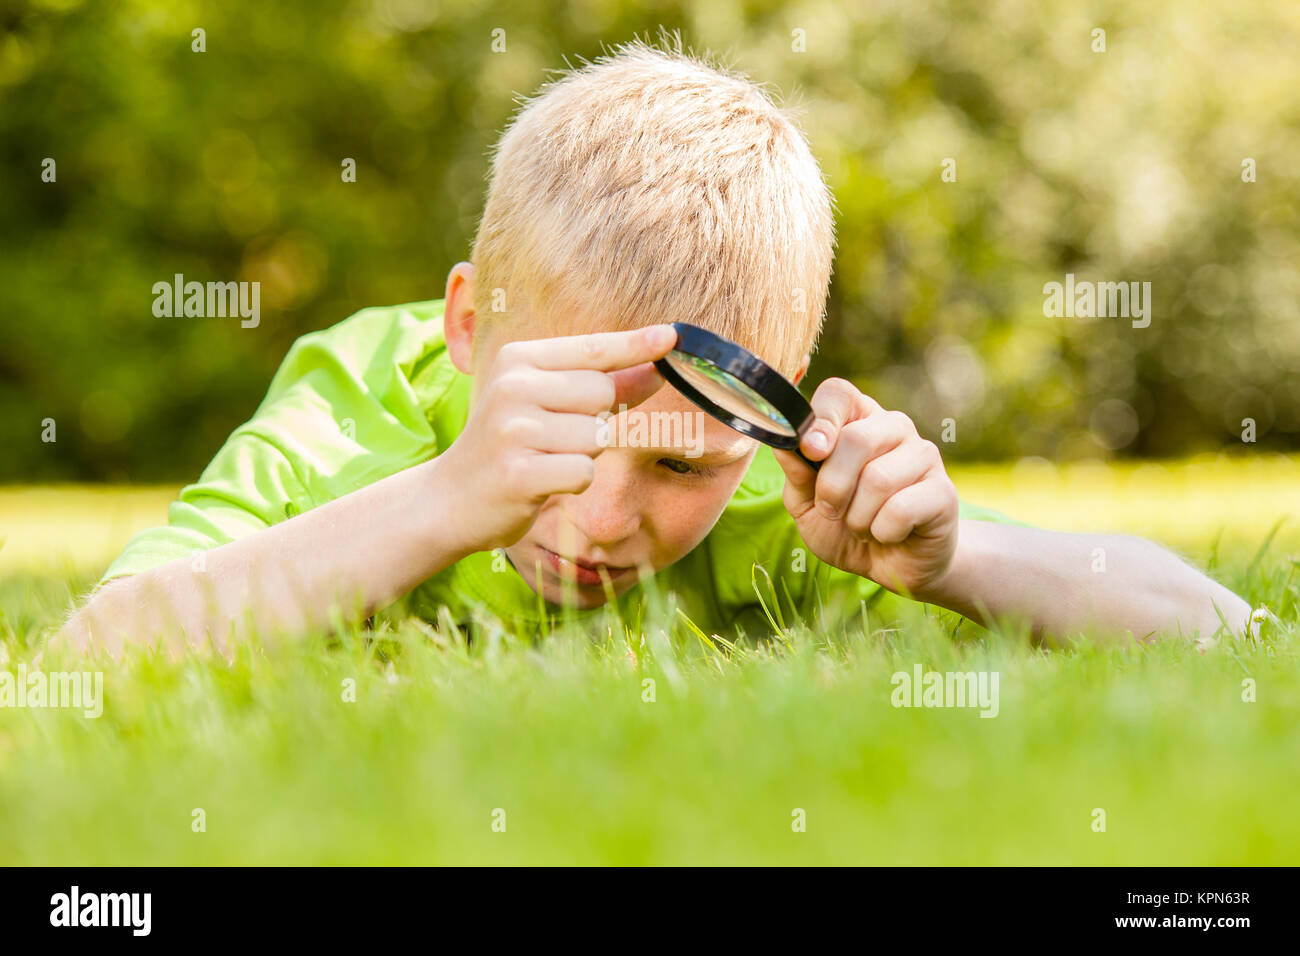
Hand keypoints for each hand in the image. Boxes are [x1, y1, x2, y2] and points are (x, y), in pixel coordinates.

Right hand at [436, 324, 675, 553]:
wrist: (450, 499)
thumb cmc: (510, 447)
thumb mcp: (546, 404)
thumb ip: (601, 385)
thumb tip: (656, 367)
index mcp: (518, 360)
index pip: (592, 349)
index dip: (636, 345)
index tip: (673, 337)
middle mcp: (513, 387)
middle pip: (602, 393)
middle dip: (595, 419)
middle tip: (554, 439)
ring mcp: (513, 430)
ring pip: (596, 436)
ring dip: (583, 455)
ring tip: (543, 461)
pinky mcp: (518, 473)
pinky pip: (583, 471)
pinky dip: (573, 483)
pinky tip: (542, 483)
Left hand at [772, 378, 959, 597]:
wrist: (892, 566)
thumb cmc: (846, 526)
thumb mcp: (807, 504)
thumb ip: (796, 474)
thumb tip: (782, 442)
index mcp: (857, 420)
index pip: (838, 393)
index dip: (821, 419)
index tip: (811, 450)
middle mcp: (894, 427)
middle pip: (856, 438)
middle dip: (832, 485)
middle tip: (830, 510)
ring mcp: (924, 455)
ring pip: (877, 478)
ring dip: (856, 517)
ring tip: (863, 526)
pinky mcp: (943, 492)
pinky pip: (900, 509)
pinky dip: (882, 532)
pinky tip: (889, 534)